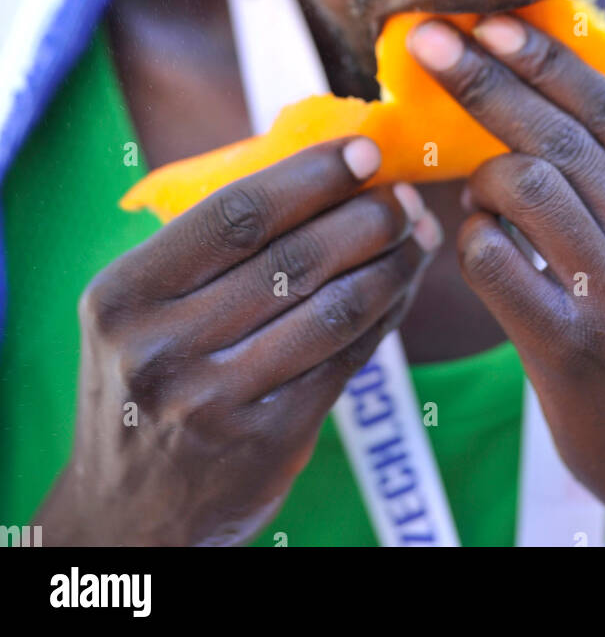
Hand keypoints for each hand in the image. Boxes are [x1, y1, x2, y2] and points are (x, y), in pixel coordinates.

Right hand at [36, 138, 440, 546]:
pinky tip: (401, 288)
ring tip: (419, 236)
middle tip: (406, 195)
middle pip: (293, 257)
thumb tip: (324, 172)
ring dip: (391, 264)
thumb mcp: (143, 311)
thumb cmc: (149, 383)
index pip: (235, 214)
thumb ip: (210, 249)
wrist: (127, 514)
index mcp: (124, 295)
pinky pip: (345, 360)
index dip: (311, 176)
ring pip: (332, 308)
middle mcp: (161, 348)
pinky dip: (384, 315)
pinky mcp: (264, 442)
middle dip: (367, 217)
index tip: (364, 150)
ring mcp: (213, 401)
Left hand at [407, 15, 604, 546]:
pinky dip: (471, 238)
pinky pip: (491, 258)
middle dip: (482, 79)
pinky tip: (480, 244)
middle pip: (558, 135)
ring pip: (521, 185)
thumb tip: (542, 87)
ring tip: (482, 193)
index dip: (542, 58)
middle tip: (427, 42)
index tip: (487, 23)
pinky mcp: (572, 350)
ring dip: (482, 177)